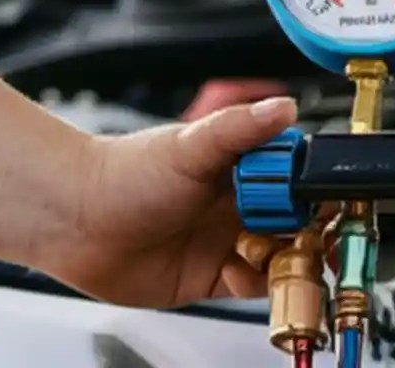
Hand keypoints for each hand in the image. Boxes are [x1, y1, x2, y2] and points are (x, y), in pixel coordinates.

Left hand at [43, 89, 296, 307]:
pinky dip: (258, 284)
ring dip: (285, 259)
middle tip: (302, 234)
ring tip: (273, 254)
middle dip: (306, 231)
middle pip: (294, 222)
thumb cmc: (124, 173)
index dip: (311, 191)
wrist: (75, 220)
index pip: (294, 179)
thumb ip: (239, 128)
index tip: (320, 200)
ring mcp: (225, 241)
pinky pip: (251, 286)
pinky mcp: (212, 277)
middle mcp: (237, 204)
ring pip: (279, 256)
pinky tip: (242, 271)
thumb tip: (282, 107)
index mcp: (240, 167)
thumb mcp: (189, 146)